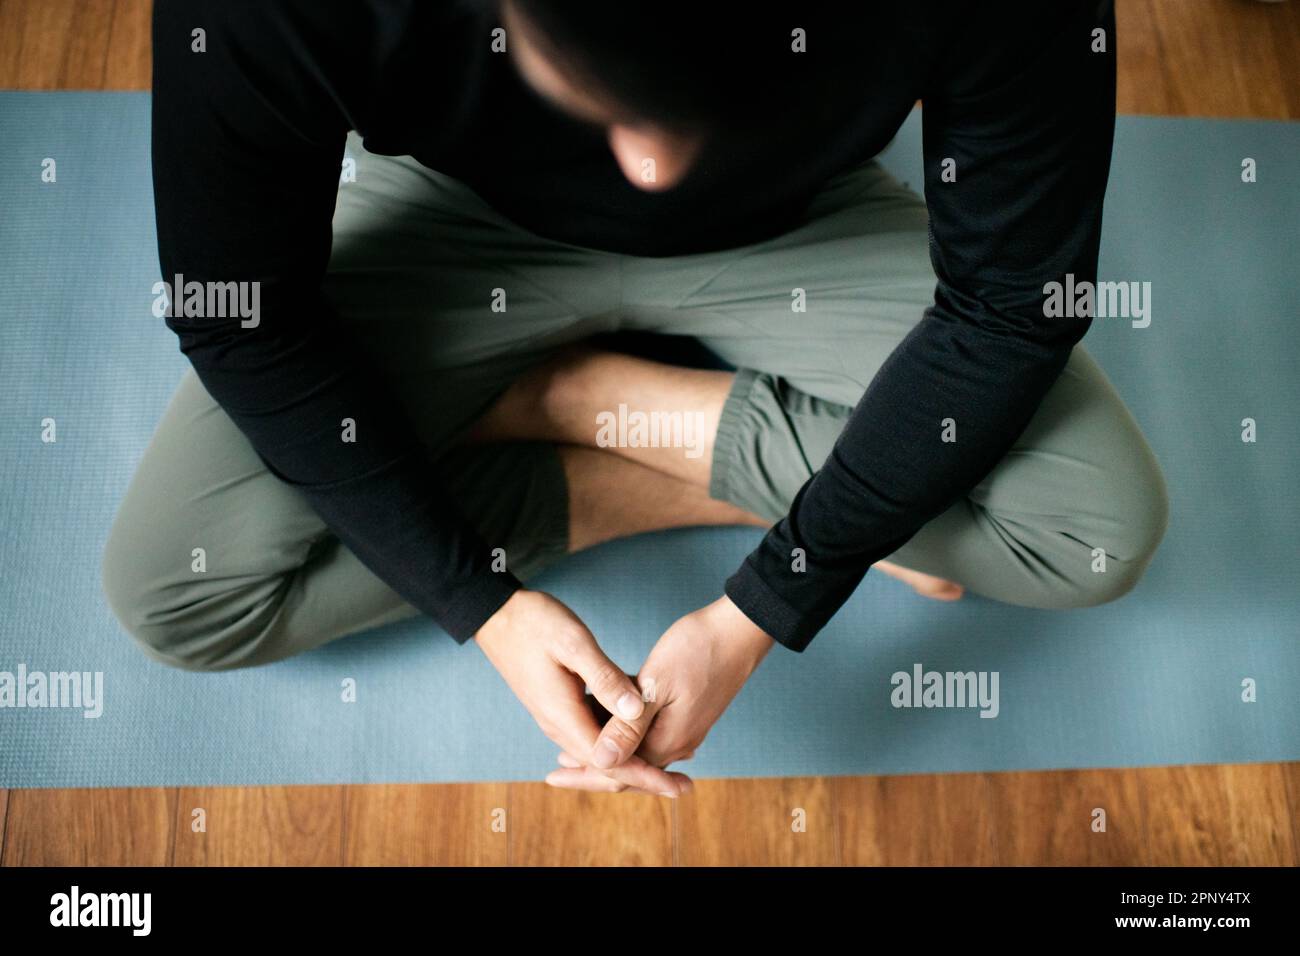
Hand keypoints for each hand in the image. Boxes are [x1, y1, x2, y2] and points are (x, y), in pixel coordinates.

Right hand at [474, 588, 691, 795]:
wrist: (495, 616)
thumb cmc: (533, 623)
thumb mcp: (573, 642)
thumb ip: (605, 678)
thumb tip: (637, 712)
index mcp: (564, 716)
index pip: (610, 763)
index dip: (648, 777)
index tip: (678, 785)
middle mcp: (559, 726)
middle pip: (607, 766)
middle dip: (647, 777)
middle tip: (684, 785)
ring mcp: (558, 717)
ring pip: (601, 752)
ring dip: (635, 760)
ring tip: (673, 761)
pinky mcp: (561, 706)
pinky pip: (593, 733)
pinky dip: (620, 740)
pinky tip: (643, 732)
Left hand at [546, 594, 774, 790]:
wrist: (740, 630)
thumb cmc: (698, 649)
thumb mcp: (656, 686)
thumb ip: (628, 727)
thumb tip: (600, 761)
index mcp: (667, 741)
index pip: (618, 772)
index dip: (583, 774)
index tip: (551, 774)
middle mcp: (677, 742)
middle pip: (628, 766)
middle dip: (591, 766)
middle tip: (556, 767)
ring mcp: (685, 728)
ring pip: (638, 749)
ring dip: (607, 748)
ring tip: (573, 745)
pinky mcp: (688, 712)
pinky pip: (651, 733)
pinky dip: (625, 731)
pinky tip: (607, 719)